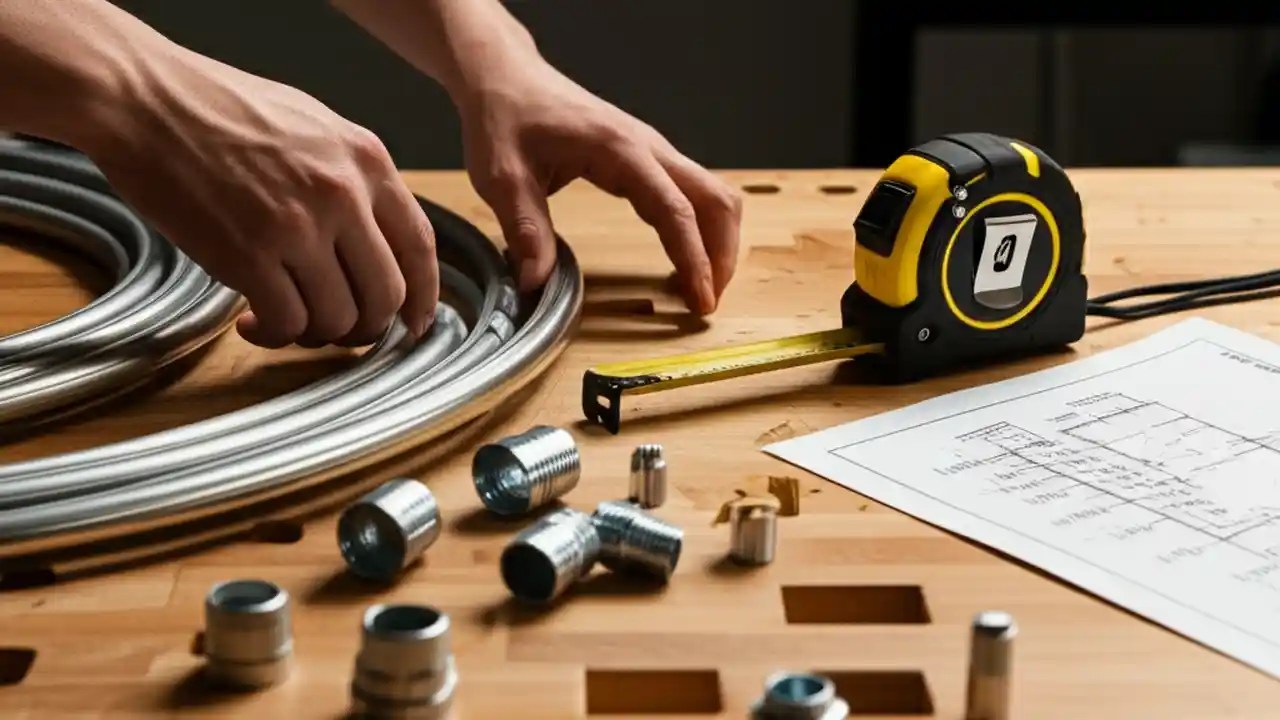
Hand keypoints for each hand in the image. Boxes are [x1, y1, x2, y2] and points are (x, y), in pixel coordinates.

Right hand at [84, 47, 436, 347]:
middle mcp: (343, 194)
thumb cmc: (222, 110)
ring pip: (339, 317)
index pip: (420, 246)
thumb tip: (378, 241)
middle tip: (338, 329)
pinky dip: (272, 335)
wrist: (145, 101)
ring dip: (315, 334)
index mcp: (367, 160)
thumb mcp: (315, 126)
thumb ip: (354, 179)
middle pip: (387, 294)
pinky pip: (286, 322)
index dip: (424, 297)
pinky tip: (249, 322)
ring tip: (283, 317)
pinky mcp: (249, 255)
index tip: (414, 324)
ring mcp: (298, 227)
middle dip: (367, 327)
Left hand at [458, 59, 741, 313]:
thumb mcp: (502, 178)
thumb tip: (536, 282)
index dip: (693, 258)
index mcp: (619, 150)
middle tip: (706, 300)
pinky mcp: (645, 158)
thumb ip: (525, 230)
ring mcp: (651, 150)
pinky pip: (690, 192)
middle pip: (714, 199)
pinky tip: (682, 257)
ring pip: (711, 194)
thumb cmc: (505, 118)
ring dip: (716, 240)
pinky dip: (699, 227)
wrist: (506, 78)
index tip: (701, 298)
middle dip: (720, 253)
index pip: (675, 209)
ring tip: (699, 285)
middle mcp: (647, 147)